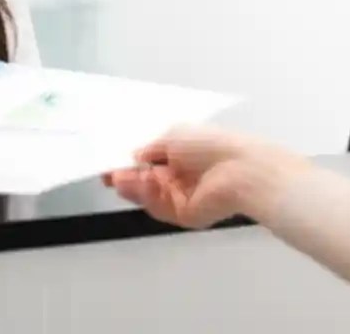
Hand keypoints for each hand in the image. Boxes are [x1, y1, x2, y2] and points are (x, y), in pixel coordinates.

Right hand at [104, 125, 311, 228]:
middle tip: (109, 175)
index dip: (127, 164)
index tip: (110, 165)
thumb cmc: (210, 145)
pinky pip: (161, 207)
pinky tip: (145, 183)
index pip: (147, 162)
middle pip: (145, 182)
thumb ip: (151, 148)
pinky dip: (149, 196)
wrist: (239, 169)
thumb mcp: (173, 136)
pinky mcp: (185, 214)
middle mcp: (180, 176)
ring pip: (149, 196)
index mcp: (179, 154)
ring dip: (134, 187)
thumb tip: (136, 156)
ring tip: (120, 178)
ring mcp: (182, 197)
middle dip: (127, 178)